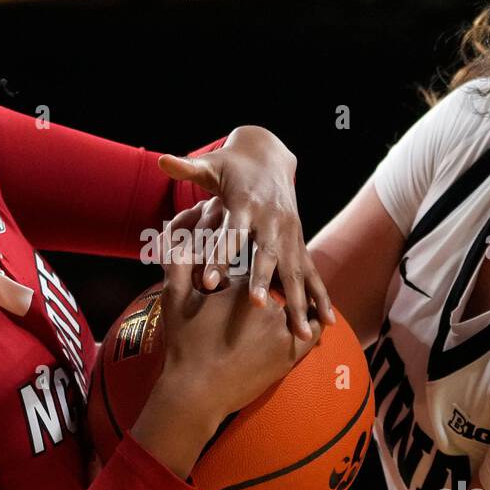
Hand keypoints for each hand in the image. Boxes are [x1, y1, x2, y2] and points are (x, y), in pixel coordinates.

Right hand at [129, 239, 321, 477]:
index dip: (252, 264)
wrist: (196, 393)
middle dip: (276, 279)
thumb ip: (177, 265)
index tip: (252, 259)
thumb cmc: (183, 346)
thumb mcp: (174, 301)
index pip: (255, 263)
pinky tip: (311, 316)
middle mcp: (267, 304)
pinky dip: (313, 319)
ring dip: (296, 298)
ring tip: (297, 293)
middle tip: (276, 275)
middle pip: (279, 281)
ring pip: (297, 303)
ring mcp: (282, 329)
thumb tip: (175, 236)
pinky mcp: (291, 353)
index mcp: (241, 286)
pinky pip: (312, 329)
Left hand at [159, 126, 334, 338]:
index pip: (230, 232)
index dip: (219, 255)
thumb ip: (187, 168)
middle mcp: (270, 220)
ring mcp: (288, 232)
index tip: (207, 283)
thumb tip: (162, 160)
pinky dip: (320, 295)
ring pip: (294, 269)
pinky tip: (327, 322)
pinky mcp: (298, 240)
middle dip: (262, 281)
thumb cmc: (231, 166)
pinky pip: (310, 271)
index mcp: (245, 203)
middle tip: (256, 307)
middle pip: (266, 254)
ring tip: (302, 332)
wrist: (268, 158)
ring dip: (299, 300)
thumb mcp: (211, 165)